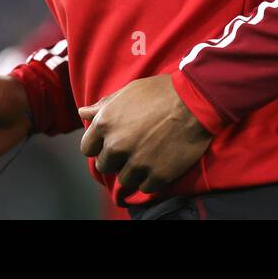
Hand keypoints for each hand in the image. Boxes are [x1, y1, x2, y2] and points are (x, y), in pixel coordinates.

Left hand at [79, 74, 211, 195]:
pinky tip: (160, 163)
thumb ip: (103, 106)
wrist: (195, 101)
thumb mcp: (129, 92)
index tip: (111, 143)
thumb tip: (82, 113)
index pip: (87, 148)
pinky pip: (145, 187)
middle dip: (116, 159)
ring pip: (124, 179)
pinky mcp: (157, 176)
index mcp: (105, 123)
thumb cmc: (161, 92)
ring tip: (148, 155)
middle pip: (105, 166)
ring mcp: (137, 163)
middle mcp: (117, 145)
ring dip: (134, 170)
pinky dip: (151, 178)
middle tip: (133, 148)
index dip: (99, 146)